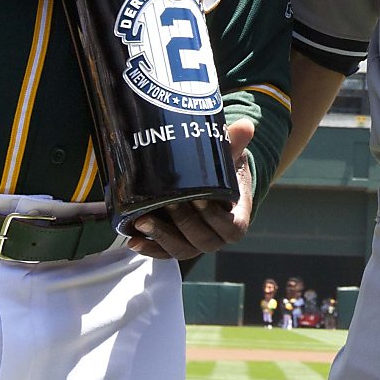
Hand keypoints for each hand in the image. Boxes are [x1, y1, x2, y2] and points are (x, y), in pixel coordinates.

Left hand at [124, 117, 255, 260]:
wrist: (208, 182)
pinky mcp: (175, 246)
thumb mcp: (230, 157)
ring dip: (161, 237)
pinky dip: (149, 249)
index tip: (200, 197)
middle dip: (184, 223)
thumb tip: (246, 125)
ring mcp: (194, 244)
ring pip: (181, 250)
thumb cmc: (222, 170)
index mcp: (236, 219)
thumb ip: (235, 144)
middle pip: (203, 241)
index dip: (215, 218)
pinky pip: (163, 254)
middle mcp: (216, 237)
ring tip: (142, 220)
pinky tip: (133, 240)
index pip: (231, 228)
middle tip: (169, 202)